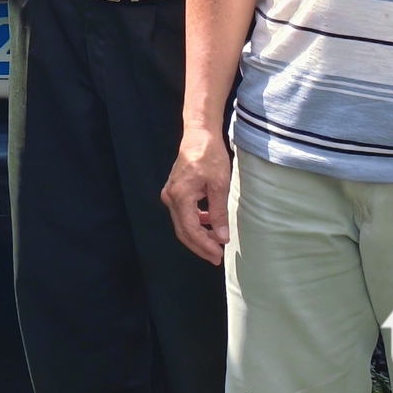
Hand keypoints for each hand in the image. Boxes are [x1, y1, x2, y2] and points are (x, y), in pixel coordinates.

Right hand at [161, 127, 232, 263]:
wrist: (199, 135)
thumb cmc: (209, 155)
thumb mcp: (219, 185)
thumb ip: (218, 212)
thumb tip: (221, 236)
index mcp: (180, 196)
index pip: (190, 230)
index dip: (204, 245)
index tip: (219, 255)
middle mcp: (170, 196)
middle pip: (183, 230)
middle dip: (200, 245)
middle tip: (216, 257)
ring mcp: (170, 193)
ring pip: (182, 223)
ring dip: (199, 235)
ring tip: (216, 242)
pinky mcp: (175, 191)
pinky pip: (183, 214)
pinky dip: (196, 223)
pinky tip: (210, 224)